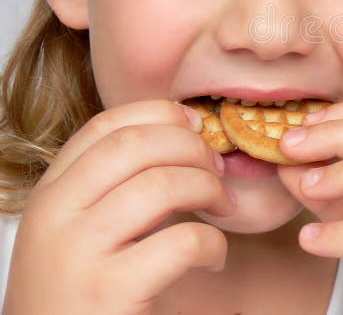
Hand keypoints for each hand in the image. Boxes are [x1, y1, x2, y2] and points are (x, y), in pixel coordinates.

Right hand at [3, 101, 236, 314]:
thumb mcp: (81, 234)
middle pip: (136, 145)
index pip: (106, 126)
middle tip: (219, 171)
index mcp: (50, 197)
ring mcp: (78, 255)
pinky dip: (213, 244)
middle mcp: (55, 218)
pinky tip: (213, 259)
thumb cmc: (83, 300)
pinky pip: (181, 242)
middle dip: (192, 147)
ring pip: (162, 185)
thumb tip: (183, 130)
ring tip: (223, 209)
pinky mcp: (109, 293)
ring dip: (210, 189)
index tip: (197, 127)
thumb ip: (113, 187)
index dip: (161, 115)